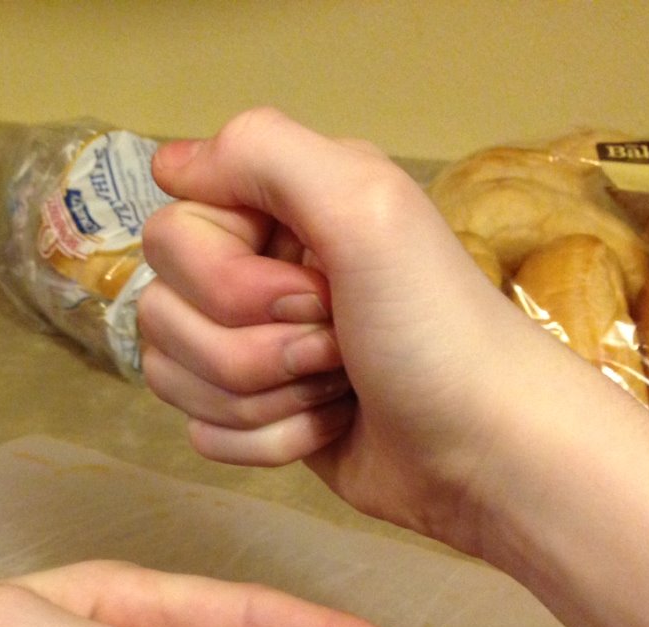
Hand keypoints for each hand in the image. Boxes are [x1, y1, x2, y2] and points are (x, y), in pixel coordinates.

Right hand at [138, 106, 574, 551]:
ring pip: (174, 376)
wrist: (484, 452)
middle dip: (250, 347)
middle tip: (335, 346)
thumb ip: (263, 153)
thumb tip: (167, 164)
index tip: (315, 289)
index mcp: (279, 208)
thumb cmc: (435, 329)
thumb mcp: (365, 207)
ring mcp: (254, 348)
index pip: (170, 234)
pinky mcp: (257, 417)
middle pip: (164, 312)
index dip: (228, 278)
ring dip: (262, 397)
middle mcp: (259, 270)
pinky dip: (268, 443)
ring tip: (337, 390)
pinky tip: (329, 429)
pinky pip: (201, 432)